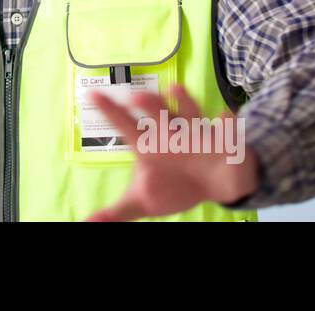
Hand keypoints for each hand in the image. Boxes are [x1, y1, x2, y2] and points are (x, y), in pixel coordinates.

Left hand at [84, 84, 258, 221]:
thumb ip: (116, 212)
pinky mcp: (223, 141)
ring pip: (188, 113)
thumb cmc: (171, 184)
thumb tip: (87, 224)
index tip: (92, 95)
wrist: (212, 185)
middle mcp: (169, 132)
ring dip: (182, 102)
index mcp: (147, 144)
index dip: (108, 110)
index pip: (123, 124)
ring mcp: (197, 133)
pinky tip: (223, 117)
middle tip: (136, 98)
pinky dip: (226, 124)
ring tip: (173, 90)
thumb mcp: (142, 201)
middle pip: (156, 113)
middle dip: (149, 104)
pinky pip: (226, 130)